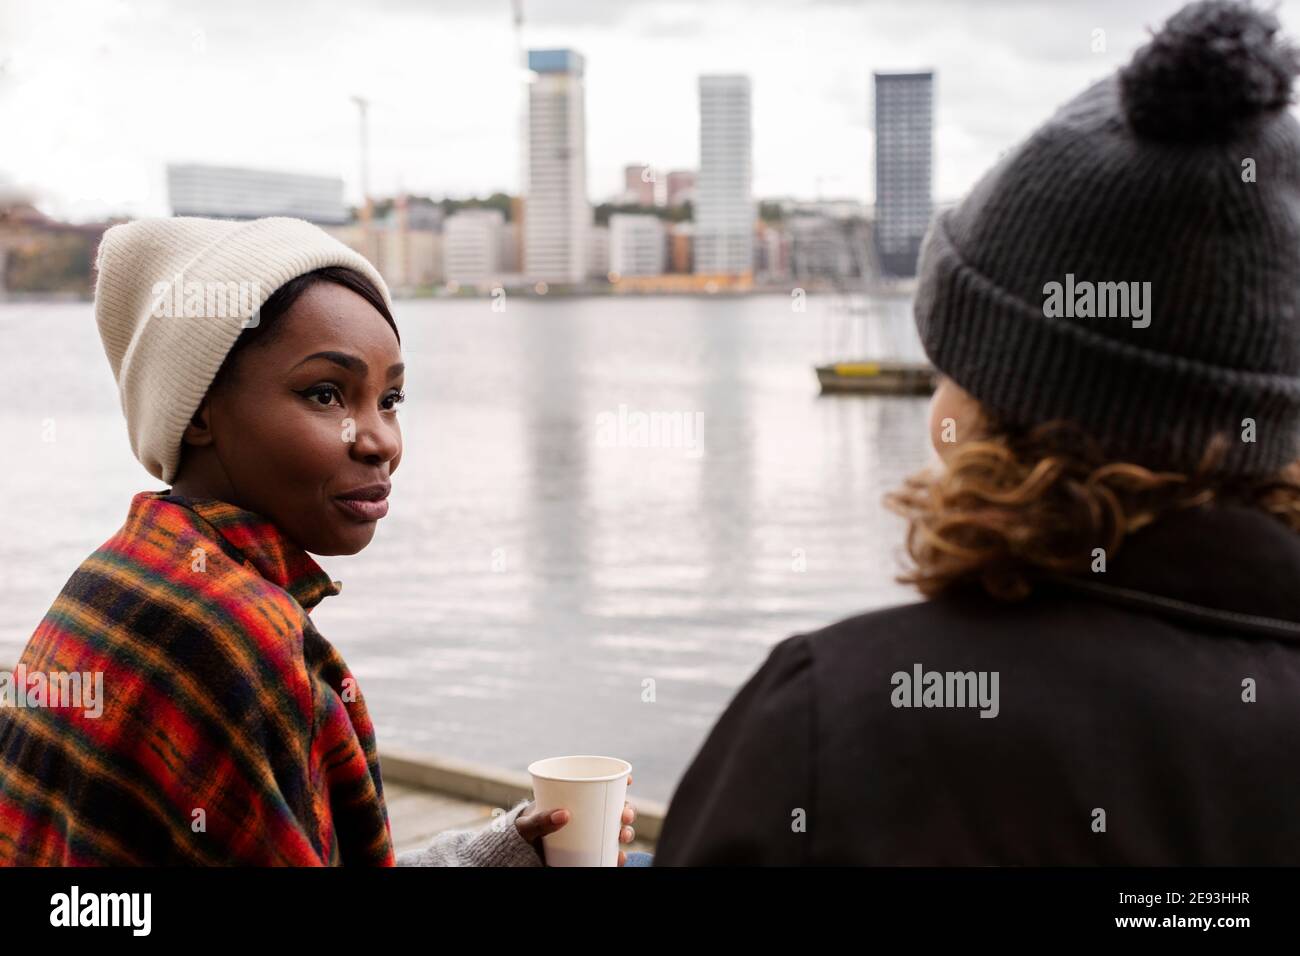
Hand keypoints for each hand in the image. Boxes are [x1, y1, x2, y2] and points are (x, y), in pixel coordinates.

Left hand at [515, 774, 636, 864]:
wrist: (522, 849)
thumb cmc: (527, 829)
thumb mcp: (529, 823)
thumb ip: (541, 819)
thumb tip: (564, 815)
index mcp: (578, 799)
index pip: (603, 786)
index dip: (620, 781)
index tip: (628, 780)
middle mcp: (590, 815)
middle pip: (617, 808)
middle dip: (628, 809)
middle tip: (625, 815)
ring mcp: (591, 833)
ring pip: (617, 830)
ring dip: (626, 831)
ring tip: (623, 836)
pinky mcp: (590, 852)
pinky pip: (608, 853)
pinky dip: (617, 855)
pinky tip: (619, 856)